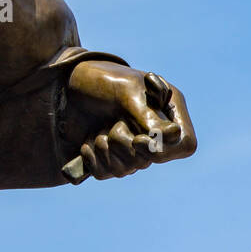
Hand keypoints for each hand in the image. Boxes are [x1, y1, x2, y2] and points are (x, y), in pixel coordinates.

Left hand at [64, 62, 196, 181]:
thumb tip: (175, 138)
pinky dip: (93, 159)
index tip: (138, 141)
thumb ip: (148, 116)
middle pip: (152, 160)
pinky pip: (107, 173)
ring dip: (105, 149)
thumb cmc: (99, 78)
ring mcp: (132, 144)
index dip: (166, 150)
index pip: (185, 144)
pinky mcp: (110, 155)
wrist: (65, 82)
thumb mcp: (125, 91)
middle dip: (124, 144)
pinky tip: (87, 142)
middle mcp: (153, 130)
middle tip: (110, 122)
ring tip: (97, 128)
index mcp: (167, 108)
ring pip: (128, 169)